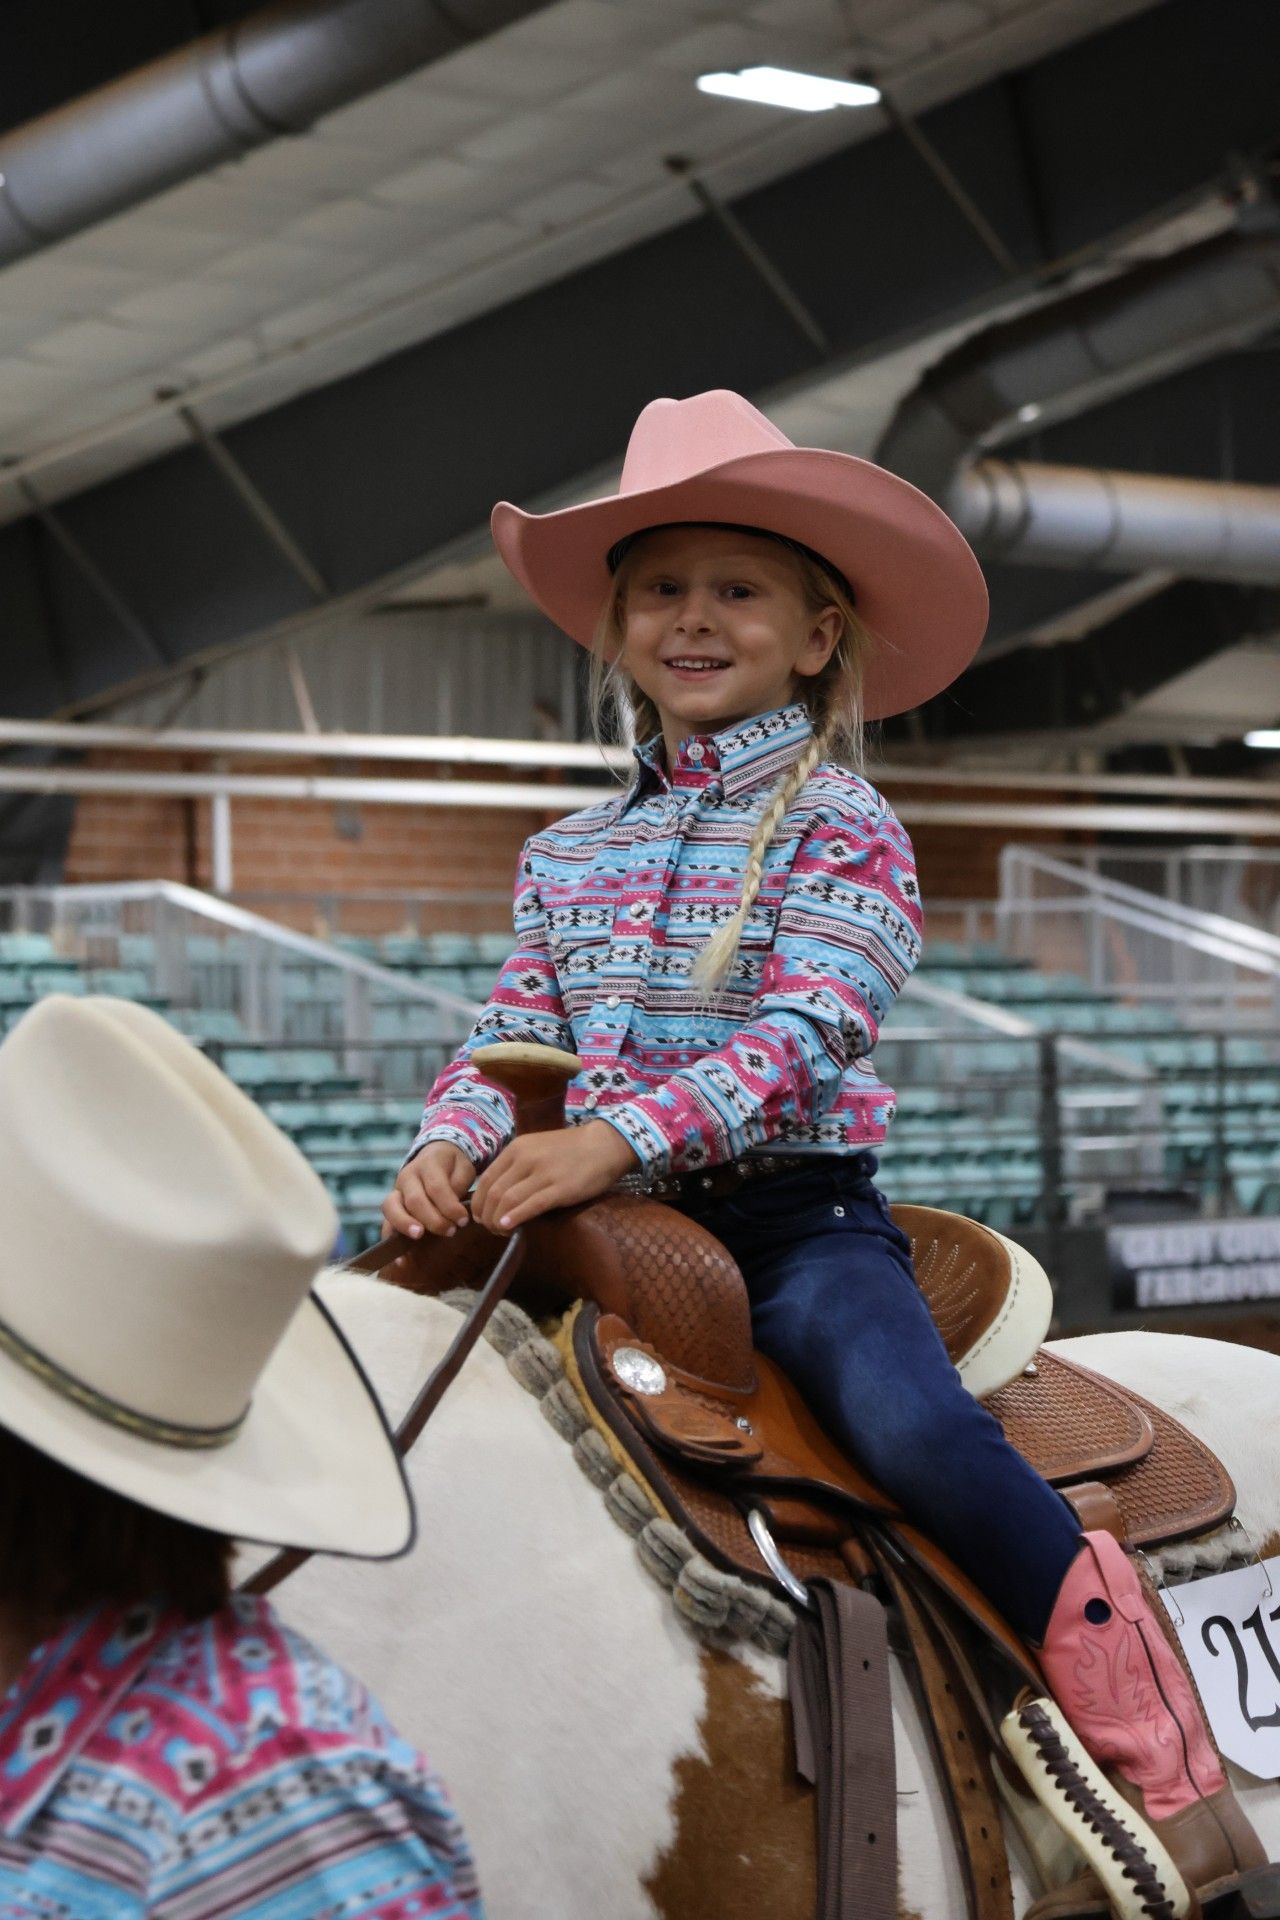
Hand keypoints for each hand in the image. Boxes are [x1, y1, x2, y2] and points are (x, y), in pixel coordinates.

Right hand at [382, 1141, 475, 1242]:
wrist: (434, 1155)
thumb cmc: (452, 1166)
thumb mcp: (462, 1167)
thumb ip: (459, 1185)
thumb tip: (455, 1209)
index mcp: (428, 1164)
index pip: (436, 1187)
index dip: (450, 1206)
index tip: (464, 1220)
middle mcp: (408, 1176)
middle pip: (414, 1200)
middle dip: (433, 1219)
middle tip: (450, 1231)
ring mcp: (396, 1191)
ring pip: (392, 1207)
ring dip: (405, 1225)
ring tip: (419, 1236)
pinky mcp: (392, 1207)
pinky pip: (386, 1223)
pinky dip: (391, 1241)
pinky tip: (401, 1260)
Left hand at [469, 1122, 638, 1233]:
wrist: (604, 1144)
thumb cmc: (570, 1150)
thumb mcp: (536, 1149)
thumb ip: (516, 1167)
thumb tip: (496, 1195)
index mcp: (516, 1149)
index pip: (486, 1180)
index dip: (478, 1203)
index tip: (481, 1217)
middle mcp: (525, 1159)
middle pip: (493, 1193)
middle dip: (486, 1216)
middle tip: (489, 1229)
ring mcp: (543, 1173)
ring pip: (508, 1200)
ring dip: (498, 1221)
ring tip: (500, 1232)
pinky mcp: (561, 1188)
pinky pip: (531, 1205)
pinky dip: (515, 1217)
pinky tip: (509, 1227)